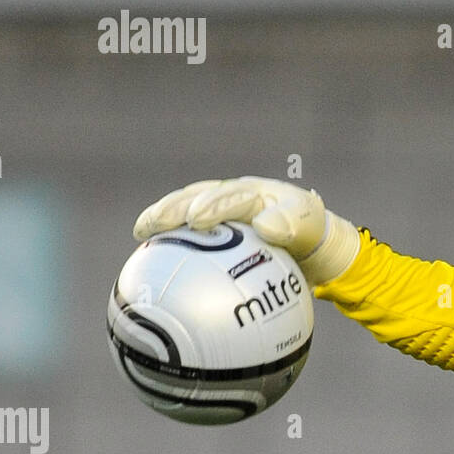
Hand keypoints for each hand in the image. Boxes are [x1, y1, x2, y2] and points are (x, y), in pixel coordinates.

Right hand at [132, 176, 360, 285]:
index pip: (233, 196)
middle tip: (157, 222)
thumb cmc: (309, 236)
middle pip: (199, 196)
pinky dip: (167, 240)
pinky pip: (186, 233)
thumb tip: (266, 226)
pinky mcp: (211, 230)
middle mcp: (234, 196)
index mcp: (257, 193)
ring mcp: (220, 211)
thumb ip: (293, 224)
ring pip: (187, 207)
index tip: (198, 219)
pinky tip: (146, 259)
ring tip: (142, 231)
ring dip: (164, 216)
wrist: (311, 244)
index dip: (213, 205)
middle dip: (176, 206)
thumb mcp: (309, 228)